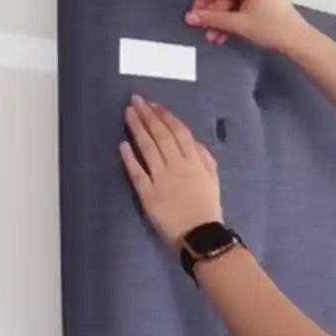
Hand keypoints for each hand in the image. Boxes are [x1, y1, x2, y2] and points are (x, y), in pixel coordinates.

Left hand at [119, 94, 222, 246]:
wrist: (200, 234)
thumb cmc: (207, 207)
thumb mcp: (212, 177)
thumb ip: (203, 156)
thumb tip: (190, 140)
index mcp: (194, 161)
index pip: (178, 132)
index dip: (165, 116)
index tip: (154, 104)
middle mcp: (177, 165)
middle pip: (160, 135)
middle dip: (148, 116)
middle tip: (135, 100)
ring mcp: (161, 179)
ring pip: (148, 148)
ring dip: (137, 129)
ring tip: (128, 114)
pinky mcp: (148, 193)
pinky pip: (137, 172)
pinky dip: (129, 157)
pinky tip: (122, 144)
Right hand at [184, 0, 312, 51]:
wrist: (298, 41)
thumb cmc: (272, 29)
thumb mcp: (239, 23)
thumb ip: (213, 19)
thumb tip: (190, 17)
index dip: (203, 0)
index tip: (193, 16)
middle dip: (214, 13)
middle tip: (204, 29)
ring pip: (233, 2)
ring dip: (222, 19)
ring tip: (214, 37)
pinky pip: (242, 5)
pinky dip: (233, 19)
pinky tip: (224, 34)